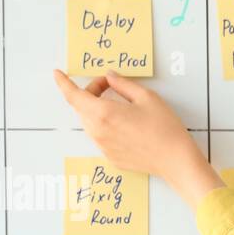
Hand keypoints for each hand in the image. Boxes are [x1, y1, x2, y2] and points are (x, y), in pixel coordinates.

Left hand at [52, 69, 224, 207]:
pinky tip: (127, 125)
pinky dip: (106, 125)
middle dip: (89, 92)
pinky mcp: (110, 157)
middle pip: (81, 107)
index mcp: (103, 113)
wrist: (176, 160)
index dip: (63, 83)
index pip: (73, 95)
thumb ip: (122, 84)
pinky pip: (100, 136)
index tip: (58, 74)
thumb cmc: (164, 128)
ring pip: (90, 122)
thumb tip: (110, 77)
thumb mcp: (146, 97)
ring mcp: (103, 146)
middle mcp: (98, 131)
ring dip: (97, 109)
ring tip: (119, 106)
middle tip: (108, 86)